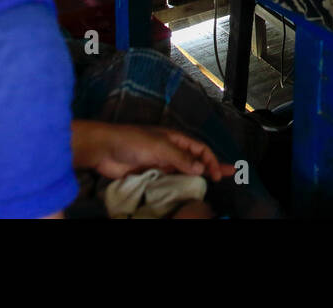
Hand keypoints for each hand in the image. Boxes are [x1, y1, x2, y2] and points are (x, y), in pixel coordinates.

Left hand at [75, 121, 236, 180]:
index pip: (200, 149)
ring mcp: (161, 163)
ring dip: (196, 178)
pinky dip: (178, 186)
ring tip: (209, 186)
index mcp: (175, 139)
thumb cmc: (132, 141)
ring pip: (183, 172)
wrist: (105, 149)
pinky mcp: (150, 174)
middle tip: (228, 175)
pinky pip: (169, 181)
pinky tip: (184, 192)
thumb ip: (180, 158)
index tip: (217, 175)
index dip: (211, 161)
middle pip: (195, 160)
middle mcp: (171, 150)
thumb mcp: (159, 146)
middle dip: (211, 166)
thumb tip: (200, 168)